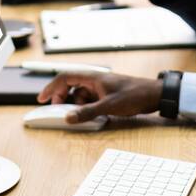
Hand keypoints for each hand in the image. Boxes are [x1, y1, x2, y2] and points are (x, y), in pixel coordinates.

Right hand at [37, 72, 162, 123]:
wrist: (154, 95)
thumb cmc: (134, 95)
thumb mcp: (109, 106)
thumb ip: (87, 113)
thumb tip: (67, 118)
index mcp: (93, 77)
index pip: (64, 77)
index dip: (51, 87)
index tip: (41, 99)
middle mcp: (95, 81)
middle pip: (70, 87)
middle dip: (62, 99)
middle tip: (58, 112)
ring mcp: (101, 88)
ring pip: (80, 96)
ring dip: (75, 106)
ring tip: (74, 117)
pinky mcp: (107, 96)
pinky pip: (90, 101)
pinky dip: (85, 109)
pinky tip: (88, 118)